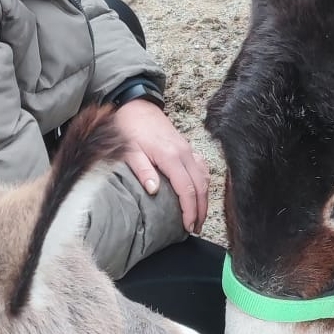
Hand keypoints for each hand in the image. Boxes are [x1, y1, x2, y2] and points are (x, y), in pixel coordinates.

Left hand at [111, 100, 209, 233]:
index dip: (190, 210)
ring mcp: (188, 149)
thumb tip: (154, 191)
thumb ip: (142, 170)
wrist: (136, 106)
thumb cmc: (130, 128)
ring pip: (204, 177)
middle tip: (195, 228)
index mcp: (170, 156)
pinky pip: (202, 167)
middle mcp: (184, 153)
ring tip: (198, 216)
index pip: (187, 189)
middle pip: (201, 186)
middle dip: (201, 209)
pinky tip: (200, 192)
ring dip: (204, 198)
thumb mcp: (129, 151)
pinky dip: (204, 182)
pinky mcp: (187, 147)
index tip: (188, 226)